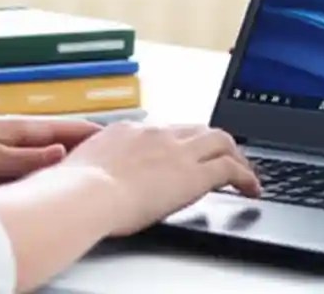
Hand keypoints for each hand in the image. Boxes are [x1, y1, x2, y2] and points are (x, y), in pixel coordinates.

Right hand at [60, 121, 261, 236]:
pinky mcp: (194, 174)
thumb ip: (89, 166)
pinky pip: (230, 168)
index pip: (161, 131)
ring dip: (236, 155)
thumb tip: (81, 176)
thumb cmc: (72, 190)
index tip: (181, 153)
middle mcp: (155, 134)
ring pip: (220, 140)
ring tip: (245, 171)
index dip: (177, 142)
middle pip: (195, 128)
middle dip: (212, 141)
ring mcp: (177, 151)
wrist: (84, 194)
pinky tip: (251, 189)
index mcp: (126, 131)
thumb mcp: (77, 168)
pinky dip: (245, 177)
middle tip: (222, 156)